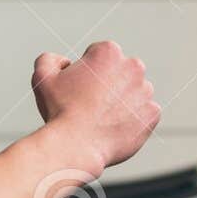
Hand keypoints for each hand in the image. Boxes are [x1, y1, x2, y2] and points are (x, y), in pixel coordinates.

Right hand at [32, 40, 160, 169]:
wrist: (75, 146)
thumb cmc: (58, 110)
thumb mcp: (43, 77)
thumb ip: (50, 59)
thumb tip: (66, 62)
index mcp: (109, 51)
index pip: (100, 57)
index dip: (86, 73)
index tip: (79, 89)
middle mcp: (133, 66)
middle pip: (120, 72)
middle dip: (108, 84)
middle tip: (90, 105)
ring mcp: (146, 91)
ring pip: (133, 93)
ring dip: (121, 101)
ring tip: (101, 119)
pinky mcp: (153, 113)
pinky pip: (142, 114)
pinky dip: (131, 120)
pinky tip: (113, 128)